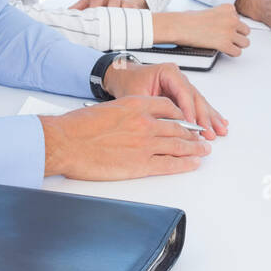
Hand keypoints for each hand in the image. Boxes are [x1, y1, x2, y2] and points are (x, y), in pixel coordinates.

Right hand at [40, 97, 210, 179]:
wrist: (65, 142)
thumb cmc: (77, 127)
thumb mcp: (106, 109)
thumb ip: (125, 113)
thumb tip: (131, 121)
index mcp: (136, 105)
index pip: (168, 107)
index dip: (181, 115)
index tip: (186, 119)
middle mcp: (145, 123)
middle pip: (178, 126)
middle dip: (192, 133)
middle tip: (202, 136)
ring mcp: (145, 144)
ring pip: (178, 145)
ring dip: (194, 148)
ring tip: (204, 150)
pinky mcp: (140, 165)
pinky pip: (169, 164)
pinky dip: (184, 164)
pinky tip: (193, 163)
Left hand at [103, 59, 227, 137]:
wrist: (122, 76)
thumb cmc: (127, 82)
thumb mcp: (136, 96)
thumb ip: (154, 108)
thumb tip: (170, 125)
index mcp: (168, 72)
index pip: (183, 92)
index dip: (190, 110)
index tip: (194, 125)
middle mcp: (178, 77)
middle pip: (195, 98)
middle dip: (205, 117)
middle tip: (210, 133)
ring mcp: (182, 85)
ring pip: (199, 102)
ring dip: (210, 117)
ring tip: (220, 130)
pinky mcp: (182, 94)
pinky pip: (196, 105)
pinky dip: (207, 115)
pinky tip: (218, 122)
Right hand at [153, 4, 251, 56]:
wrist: (179, 26)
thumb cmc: (188, 20)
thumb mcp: (210, 11)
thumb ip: (221, 16)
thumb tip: (224, 25)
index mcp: (228, 8)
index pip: (240, 19)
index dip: (232, 26)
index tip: (224, 29)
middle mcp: (232, 19)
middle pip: (245, 31)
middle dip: (237, 36)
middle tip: (226, 39)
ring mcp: (229, 32)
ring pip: (245, 43)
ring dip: (236, 45)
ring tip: (226, 45)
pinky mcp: (224, 44)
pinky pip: (237, 52)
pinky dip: (231, 53)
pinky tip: (224, 51)